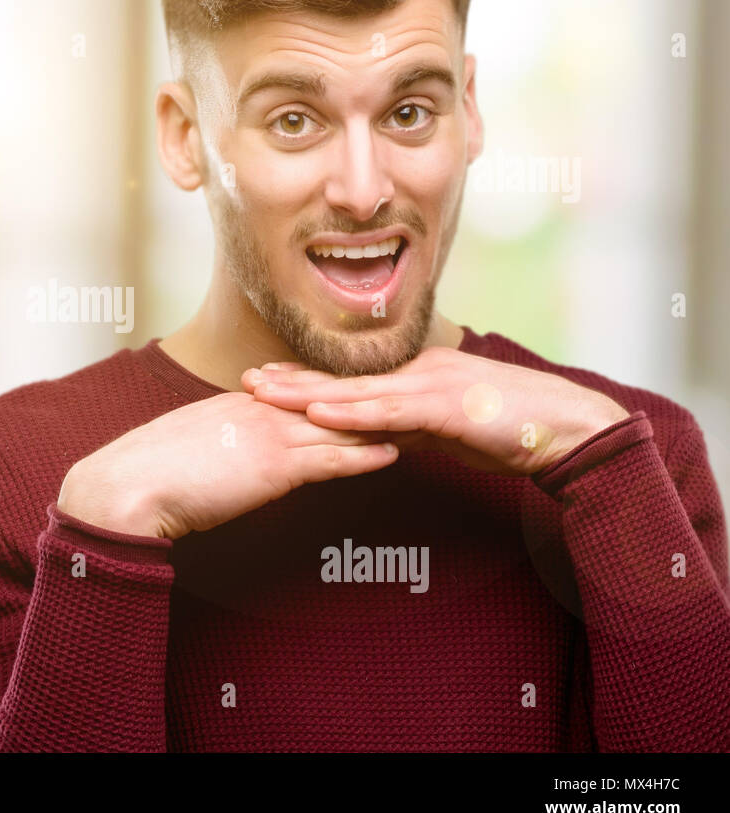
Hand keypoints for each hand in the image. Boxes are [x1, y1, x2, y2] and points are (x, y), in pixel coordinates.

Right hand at [57, 392, 399, 539]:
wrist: (129, 486)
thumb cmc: (146, 473)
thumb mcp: (186, 446)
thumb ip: (214, 443)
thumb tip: (225, 456)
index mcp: (236, 404)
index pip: (296, 393)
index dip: (332, 393)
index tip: (362, 391)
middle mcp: (257, 411)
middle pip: (325, 401)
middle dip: (367, 399)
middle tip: (406, 394)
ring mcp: (267, 436)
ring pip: (336, 427)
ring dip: (378, 425)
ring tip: (416, 422)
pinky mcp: (273, 468)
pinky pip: (329, 460)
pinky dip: (363, 456)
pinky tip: (393, 454)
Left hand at [244, 346, 631, 476]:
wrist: (568, 428)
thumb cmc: (512, 430)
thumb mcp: (448, 431)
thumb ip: (410, 429)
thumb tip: (375, 440)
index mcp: (417, 376)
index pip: (351, 380)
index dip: (306, 380)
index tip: (265, 380)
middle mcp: (418, 373)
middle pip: (343, 380)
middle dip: (292, 381)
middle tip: (245, 380)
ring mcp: (431, 385)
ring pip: (357, 392)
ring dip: (308, 394)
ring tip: (266, 394)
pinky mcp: (446, 407)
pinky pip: (391, 412)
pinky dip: (353, 414)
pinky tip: (320, 415)